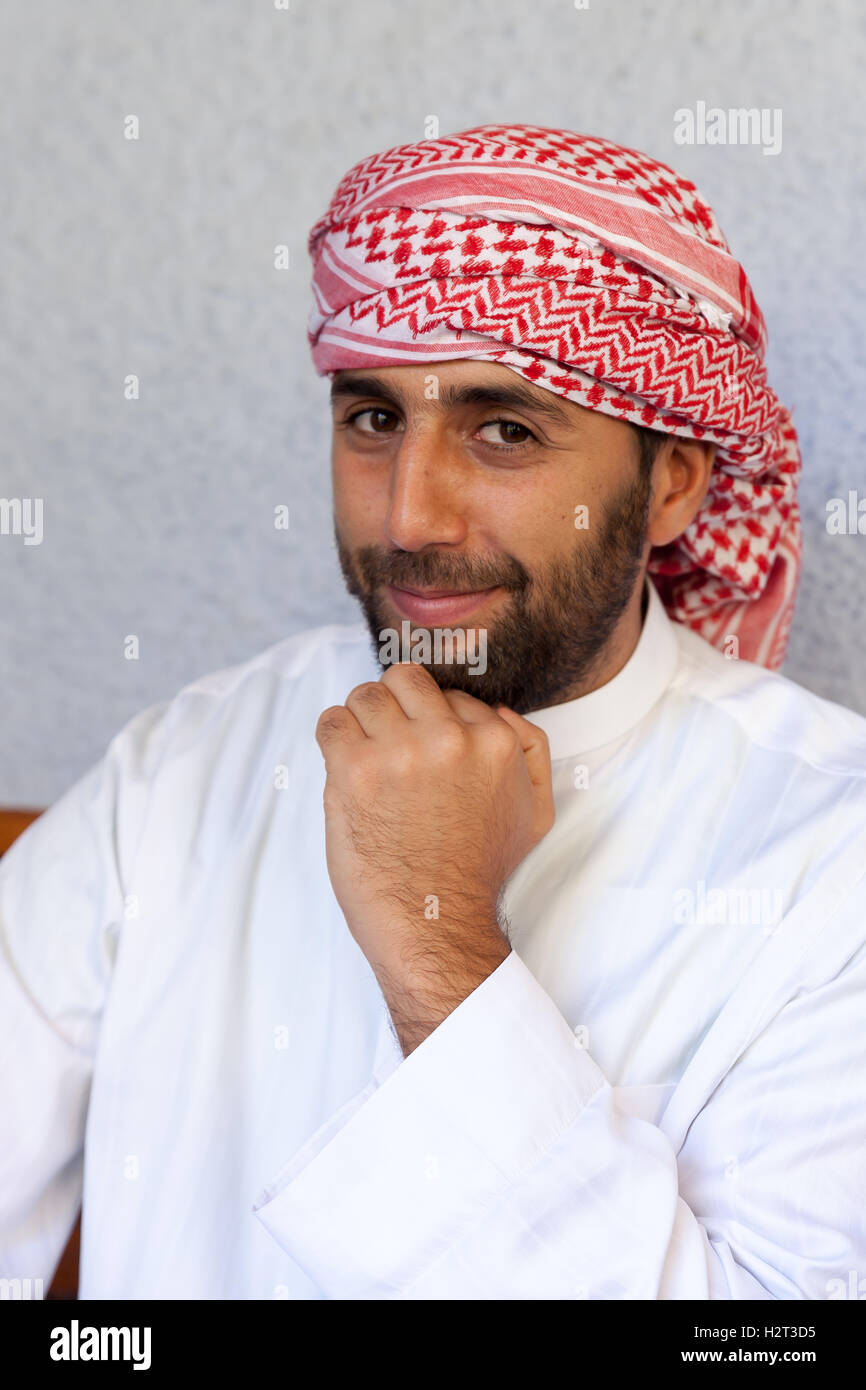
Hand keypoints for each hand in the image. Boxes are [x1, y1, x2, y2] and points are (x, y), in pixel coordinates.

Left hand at [315, 661, 554, 1050]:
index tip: (421, 752)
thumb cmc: (480, 872)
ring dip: (359, 721)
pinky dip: (332, 739)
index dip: (430, 722)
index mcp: (495, 741)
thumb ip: (532, 752)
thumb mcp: (535, 813)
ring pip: (364, 694)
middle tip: (386, 744)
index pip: (450, 695)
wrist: (435, 924)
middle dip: (392, 706)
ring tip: (364, 759)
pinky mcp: (355, 769)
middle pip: (404, 679)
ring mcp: (400, 751)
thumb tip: (500, 709)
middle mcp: (450, 737)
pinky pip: (331, 722)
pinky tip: (344, 769)